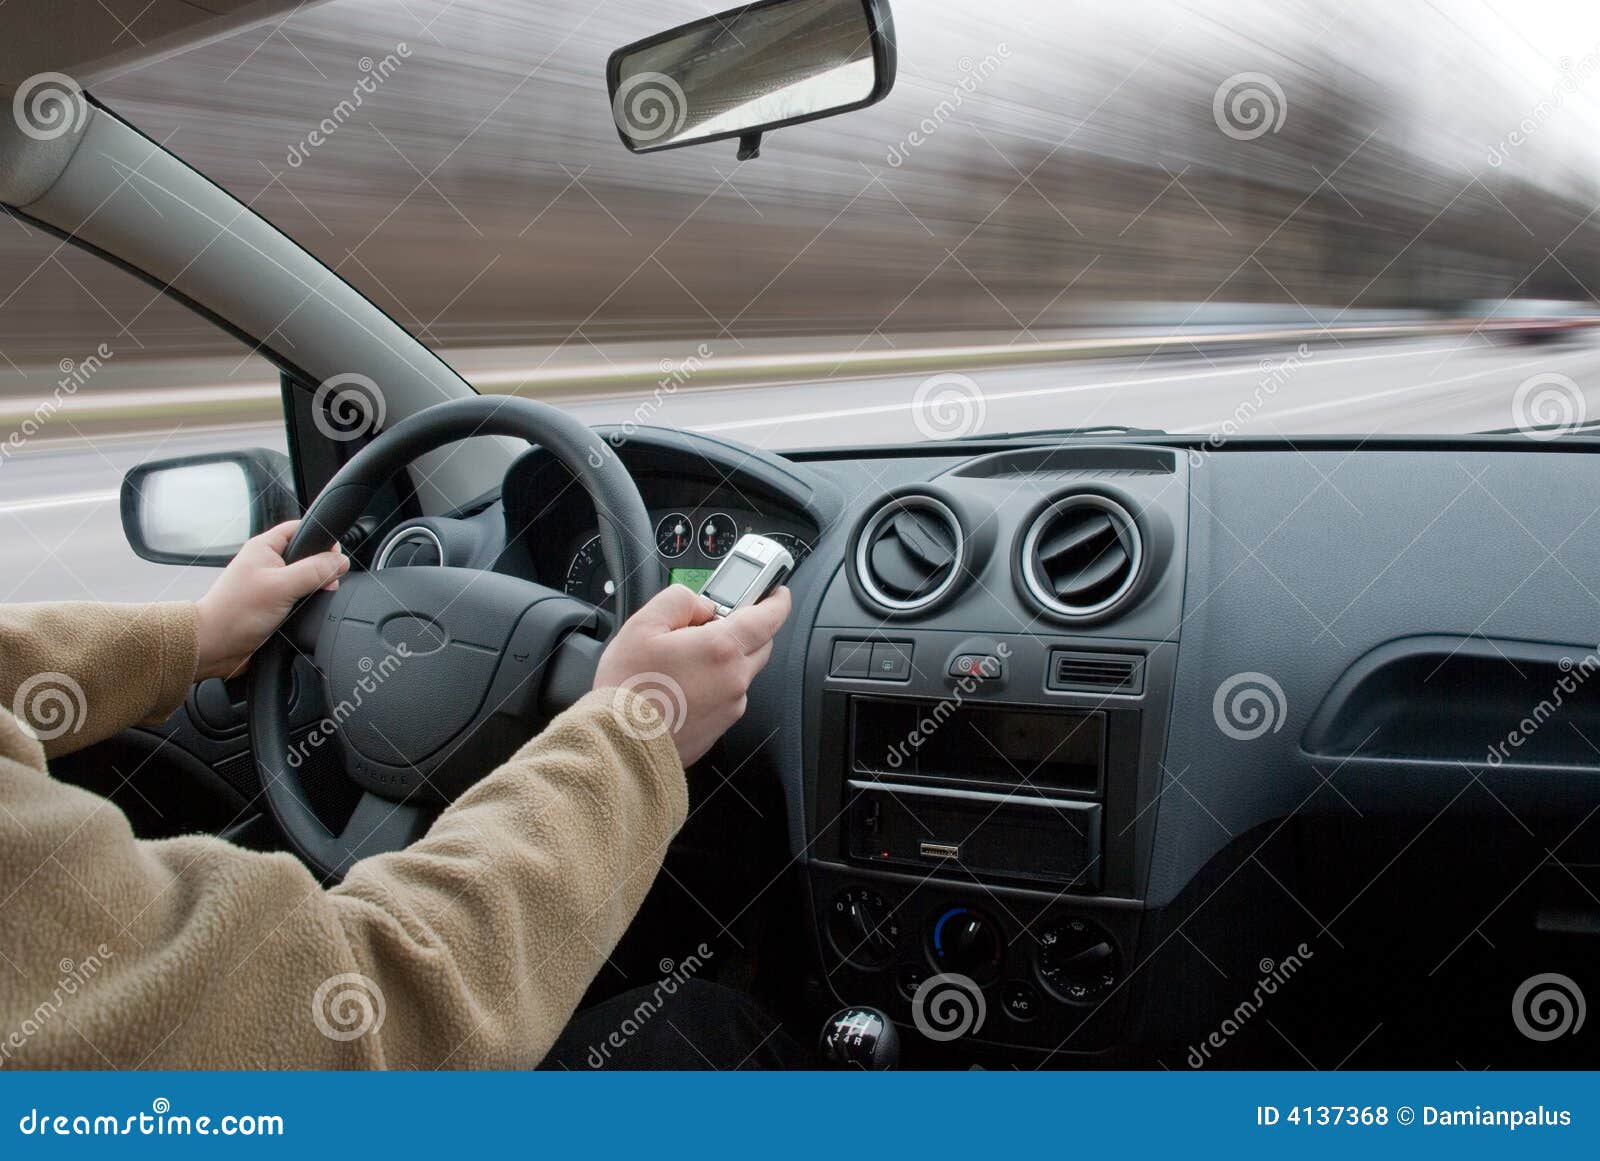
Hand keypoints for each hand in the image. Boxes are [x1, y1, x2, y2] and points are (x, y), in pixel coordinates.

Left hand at [194, 520, 349, 680]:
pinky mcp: (274, 604)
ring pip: (306, 578)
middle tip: (324, 584)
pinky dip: (307, 605)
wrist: (215, 647)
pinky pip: (300, 598)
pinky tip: (304, 612)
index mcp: (264, 547)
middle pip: (308, 555)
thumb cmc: (234, 613)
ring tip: (310, 601)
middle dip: (322, 569)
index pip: (301, 528)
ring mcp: (271, 584)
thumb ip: (315, 571)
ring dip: (314, 590)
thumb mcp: (281, 586)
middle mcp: (268, 563)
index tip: (334, 557)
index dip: (321, 538)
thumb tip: (341, 562)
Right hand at [593, 583, 791, 766]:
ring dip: (726, 659)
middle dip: (746, 629)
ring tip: (684, 659)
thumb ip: (679, 601)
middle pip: (760, 644)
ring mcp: (730, 706)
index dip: (776, 600)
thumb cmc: (627, 691)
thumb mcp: (642, 625)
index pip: (769, 617)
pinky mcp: (720, 727)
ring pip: (743, 672)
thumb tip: (700, 604)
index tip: (776, 593)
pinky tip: (682, 686)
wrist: (619, 746)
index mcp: (721, 648)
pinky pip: (728, 696)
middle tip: (712, 624)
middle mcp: (734, 679)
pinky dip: (715, 685)